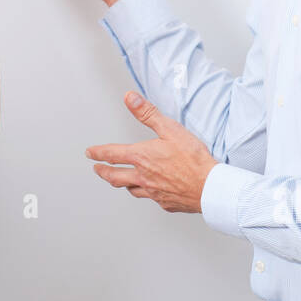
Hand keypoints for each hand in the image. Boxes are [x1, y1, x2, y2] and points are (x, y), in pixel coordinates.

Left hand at [86, 91, 216, 212]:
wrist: (210, 187)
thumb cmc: (193, 159)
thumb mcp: (170, 129)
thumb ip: (148, 113)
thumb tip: (130, 98)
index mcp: (142, 157)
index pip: (112, 154)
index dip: (98, 153)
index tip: (90, 153)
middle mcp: (143, 176)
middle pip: (115, 177)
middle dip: (103, 172)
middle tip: (97, 169)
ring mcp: (153, 192)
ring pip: (131, 189)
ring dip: (122, 184)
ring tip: (119, 181)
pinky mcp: (165, 202)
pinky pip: (150, 198)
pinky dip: (145, 193)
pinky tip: (149, 191)